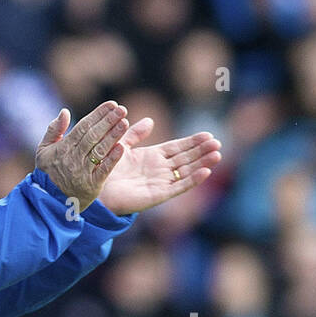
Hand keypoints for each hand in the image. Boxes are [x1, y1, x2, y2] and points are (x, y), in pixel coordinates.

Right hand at [35, 102, 128, 212]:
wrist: (49, 202)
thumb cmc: (48, 174)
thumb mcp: (44, 151)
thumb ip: (53, 130)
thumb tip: (65, 111)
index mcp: (63, 148)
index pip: (83, 126)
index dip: (98, 114)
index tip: (112, 104)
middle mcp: (73, 158)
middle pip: (93, 136)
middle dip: (108, 121)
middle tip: (122, 109)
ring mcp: (82, 172)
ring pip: (99, 150)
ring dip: (113, 136)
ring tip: (125, 123)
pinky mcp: (91, 185)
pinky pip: (103, 170)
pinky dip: (112, 159)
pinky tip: (122, 148)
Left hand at [97, 119, 222, 214]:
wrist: (98, 190)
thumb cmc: (107, 169)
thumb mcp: (122, 146)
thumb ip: (135, 134)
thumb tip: (150, 120)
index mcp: (154, 157)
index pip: (178, 147)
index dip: (193, 142)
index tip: (208, 135)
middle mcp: (160, 170)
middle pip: (186, 158)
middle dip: (202, 151)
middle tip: (217, 143)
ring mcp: (160, 182)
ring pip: (186, 172)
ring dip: (202, 163)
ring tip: (217, 154)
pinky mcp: (158, 195)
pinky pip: (178, 187)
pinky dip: (192, 180)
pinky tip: (205, 172)